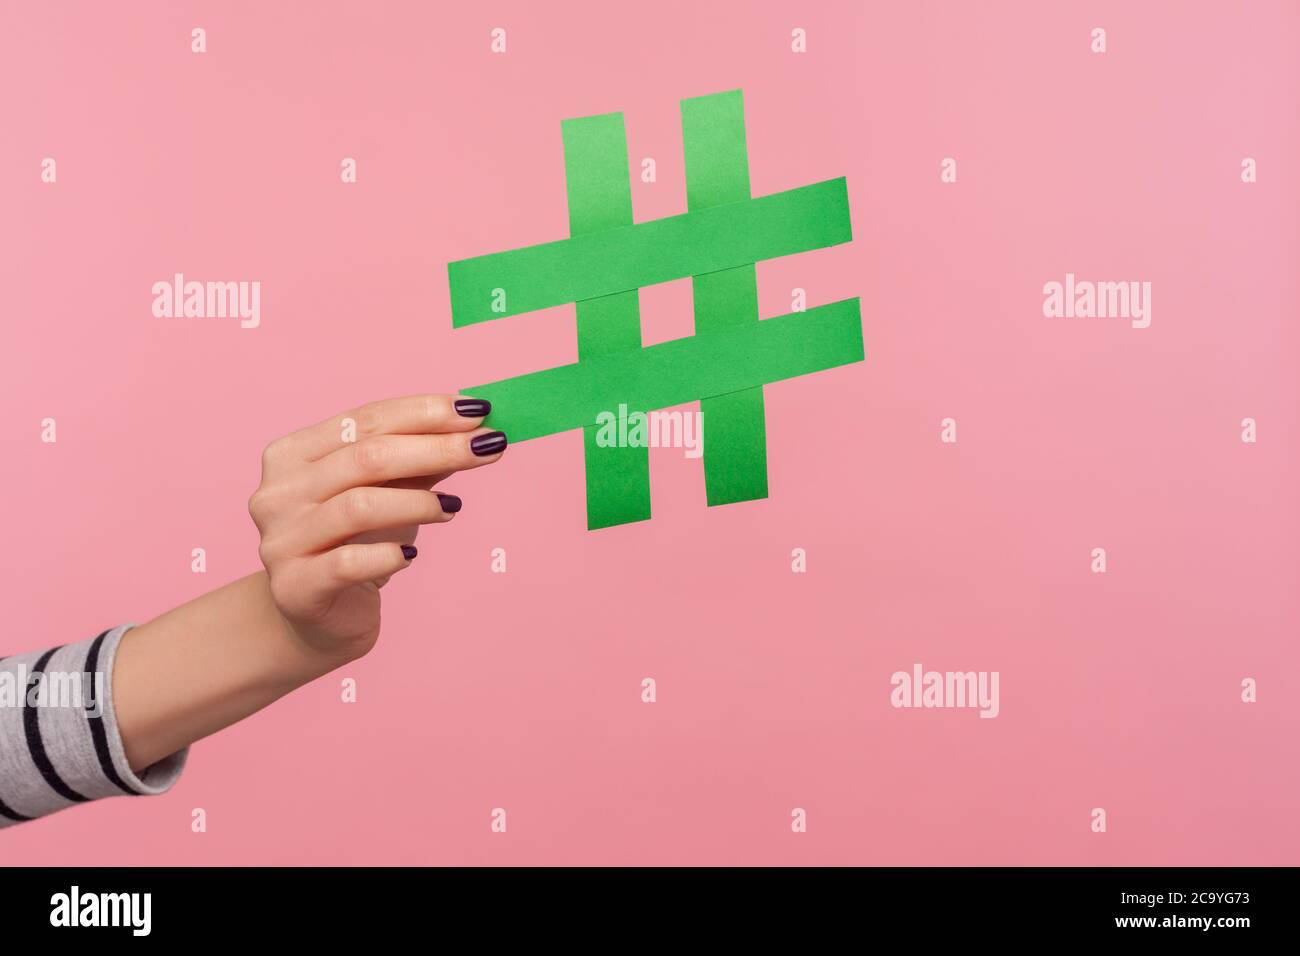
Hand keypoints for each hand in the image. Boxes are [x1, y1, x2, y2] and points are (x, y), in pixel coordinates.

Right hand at [247, 394, 505, 664]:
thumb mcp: (388, 492)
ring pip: (359, 506)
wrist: (319, 618)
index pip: (364, 420)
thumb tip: (477, 428)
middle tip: (488, 446)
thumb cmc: (355, 543)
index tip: (479, 410)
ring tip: (454, 506)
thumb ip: (421, 460)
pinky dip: (388, 554)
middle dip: (436, 448)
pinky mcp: (295, 588)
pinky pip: (349, 563)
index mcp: (293, 455)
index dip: (424, 412)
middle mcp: (278, 493)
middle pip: (365, 458)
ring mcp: (281, 542)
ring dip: (418, 502)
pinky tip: (412, 556)